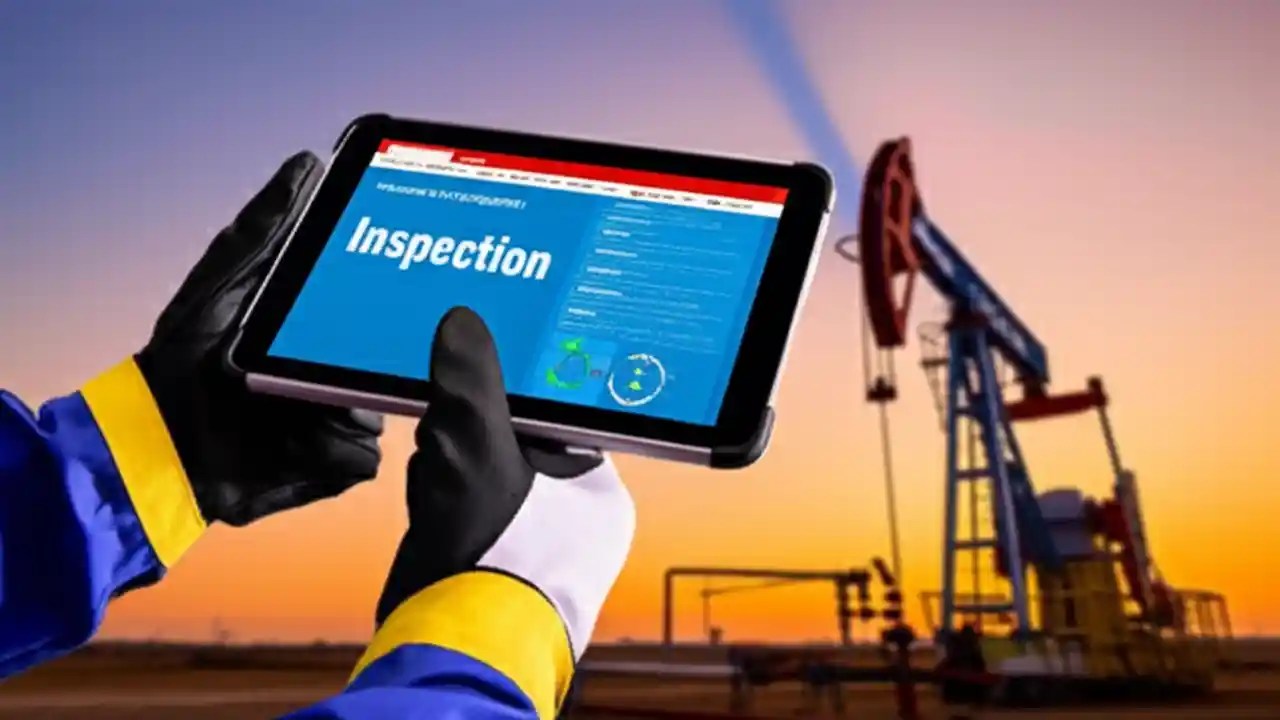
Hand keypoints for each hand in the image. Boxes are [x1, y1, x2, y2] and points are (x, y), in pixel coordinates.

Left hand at [135, 152, 382, 525]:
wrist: (161, 437)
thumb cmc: (186, 353)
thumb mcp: (225, 277)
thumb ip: (266, 225)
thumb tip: (308, 163)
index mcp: (323, 330)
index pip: (380, 311)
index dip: (394, 299)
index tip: (401, 283)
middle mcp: (340, 374)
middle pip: (391, 362)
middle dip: (373, 360)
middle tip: (338, 357)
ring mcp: (341, 421)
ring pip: (380, 409)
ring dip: (344, 405)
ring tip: (298, 402)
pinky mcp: (336, 464)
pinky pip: (362, 453)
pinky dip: (334, 446)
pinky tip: (299, 434)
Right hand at [377, 307, 634, 657]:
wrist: (452, 643)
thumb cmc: (491, 552)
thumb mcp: (476, 447)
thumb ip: (469, 383)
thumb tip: (463, 324)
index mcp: (598, 487)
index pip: (563, 412)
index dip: (517, 388)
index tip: (486, 366)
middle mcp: (574, 515)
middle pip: (513, 435)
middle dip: (470, 431)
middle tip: (453, 433)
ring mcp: (533, 539)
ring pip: (483, 468)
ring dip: (449, 463)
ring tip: (442, 480)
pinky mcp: (492, 555)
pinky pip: (464, 503)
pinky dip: (440, 496)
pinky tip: (430, 502)